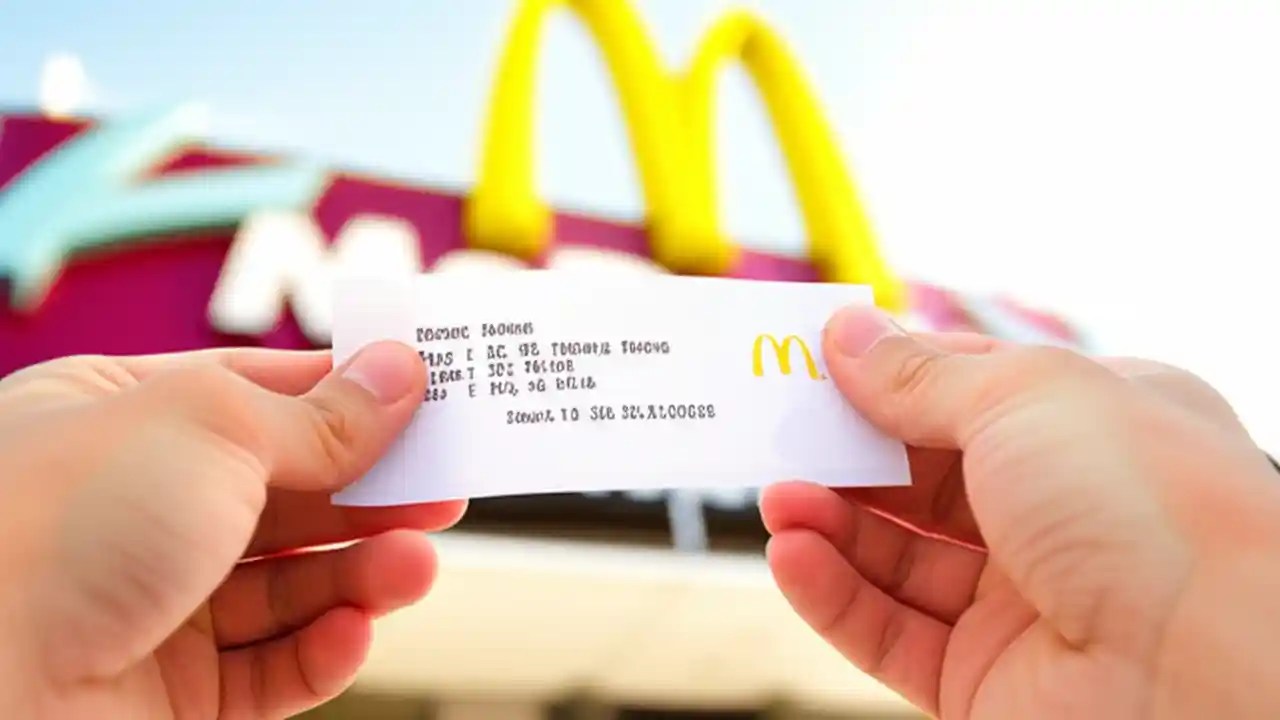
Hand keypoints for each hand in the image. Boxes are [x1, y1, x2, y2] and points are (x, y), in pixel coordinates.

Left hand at [0, 344, 463, 718]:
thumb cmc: (51, 524)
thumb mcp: (211, 429)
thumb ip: (320, 414)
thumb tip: (400, 373)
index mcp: (124, 417)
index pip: (264, 393)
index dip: (351, 394)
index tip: (430, 399)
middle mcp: (136, 510)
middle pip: (288, 494)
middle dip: (371, 493)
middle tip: (445, 490)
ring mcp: (151, 603)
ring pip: (288, 586)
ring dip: (361, 574)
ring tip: (416, 565)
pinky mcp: (167, 694)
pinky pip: (268, 669)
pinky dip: (322, 650)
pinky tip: (354, 630)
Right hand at [761, 308, 1279, 718]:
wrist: (1214, 674)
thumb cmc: (1150, 505)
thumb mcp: (1021, 398)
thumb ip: (917, 375)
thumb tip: (845, 335)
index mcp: (1090, 430)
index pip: (964, 394)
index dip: (885, 377)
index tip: (809, 363)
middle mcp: (1059, 514)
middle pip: (921, 478)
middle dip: (844, 454)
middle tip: (771, 431)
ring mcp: (1023, 601)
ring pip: (897, 557)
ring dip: (829, 522)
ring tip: (776, 498)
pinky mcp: (986, 679)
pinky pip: (890, 632)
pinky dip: (833, 593)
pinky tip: (793, 556)